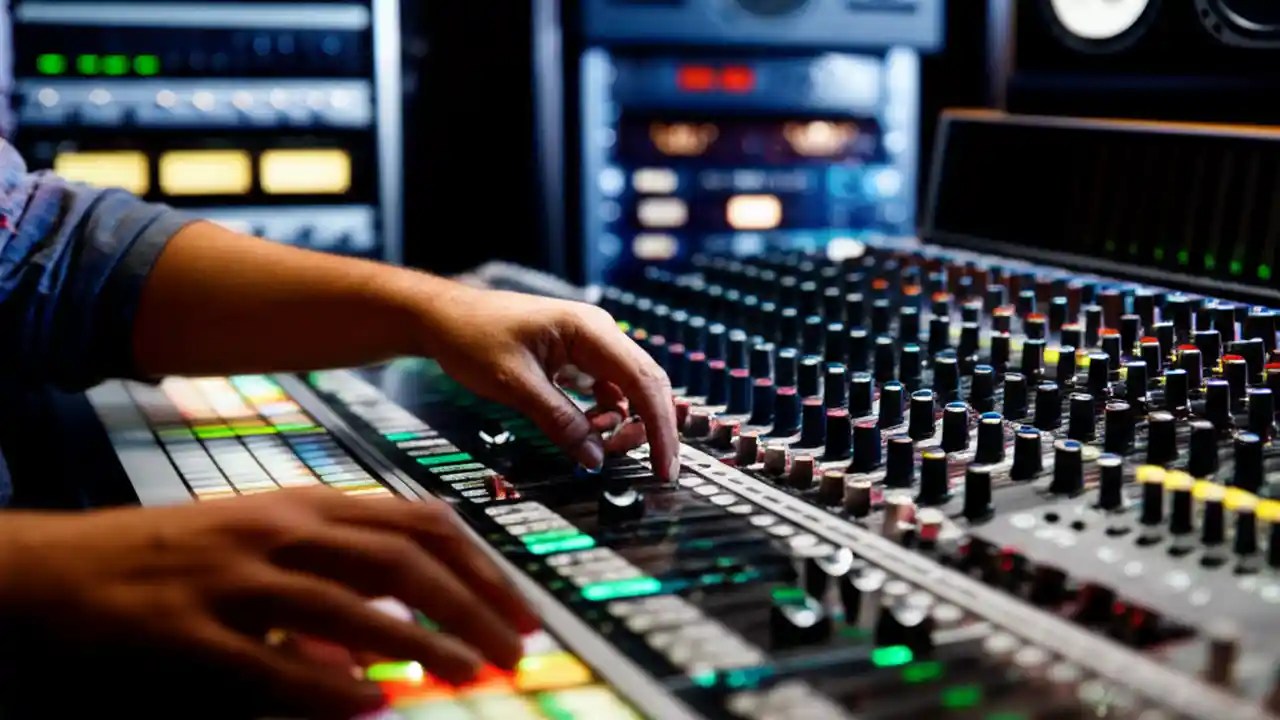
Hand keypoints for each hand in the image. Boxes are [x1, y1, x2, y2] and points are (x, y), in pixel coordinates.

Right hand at [0, 487, 537, 718]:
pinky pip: (270, 664)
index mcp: (309, 507)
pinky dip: (326, 688)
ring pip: (348, 608)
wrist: (74, 564)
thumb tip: (407, 623)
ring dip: (419, 644)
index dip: (481, 566)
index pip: (420, 525)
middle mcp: (282, 532)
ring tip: (468, 673)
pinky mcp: (192, 631)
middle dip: (470, 605)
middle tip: (513, 649)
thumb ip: (341, 569)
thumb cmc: (185, 551)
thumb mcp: (273, 539)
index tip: (520, 608)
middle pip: (401, 562)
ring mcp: (237, 579)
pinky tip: (372, 706)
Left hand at [418, 283, 679, 479]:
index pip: (643, 381)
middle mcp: (599, 334)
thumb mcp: (515, 384)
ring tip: (599, 448)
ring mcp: (590, 346)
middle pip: (646, 384)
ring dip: (624, 425)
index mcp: (590, 329)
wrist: (444, 317)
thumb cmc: (473, 336)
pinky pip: (608, 392)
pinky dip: (606, 417)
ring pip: (629, 391)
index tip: (664, 465)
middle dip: (652, 429)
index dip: (660, 427)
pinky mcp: (578, 360)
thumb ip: (559, 421)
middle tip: (655, 470)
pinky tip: (589, 432)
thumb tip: (594, 458)